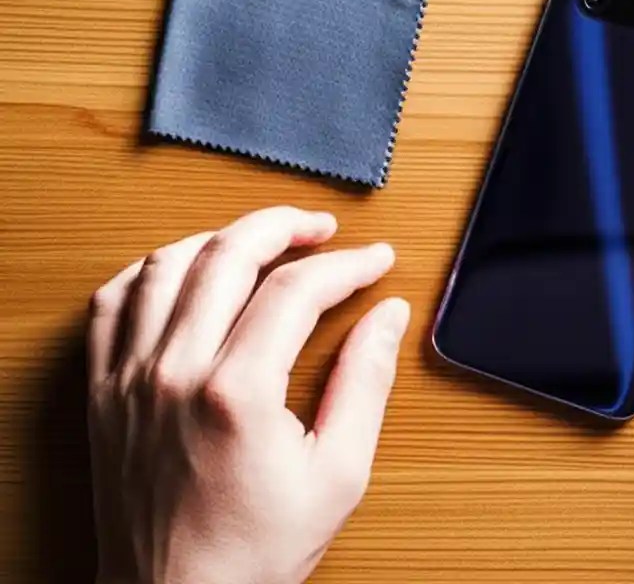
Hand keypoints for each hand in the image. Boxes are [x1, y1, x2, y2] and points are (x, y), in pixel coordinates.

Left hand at [86, 206, 410, 583]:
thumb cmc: (256, 551)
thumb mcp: (338, 473)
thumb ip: (365, 384)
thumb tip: (386, 317)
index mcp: (237, 393)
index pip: (297, 290)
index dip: (347, 265)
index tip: (376, 261)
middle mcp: (174, 372)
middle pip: (229, 254)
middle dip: (285, 226)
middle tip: (323, 228)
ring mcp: (129, 379)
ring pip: (167, 264)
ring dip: (220, 238)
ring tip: (262, 242)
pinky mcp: (103, 393)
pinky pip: (113, 302)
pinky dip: (151, 270)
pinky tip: (186, 272)